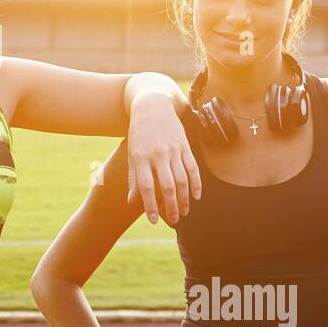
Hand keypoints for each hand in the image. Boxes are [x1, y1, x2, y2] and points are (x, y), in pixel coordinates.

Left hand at [125, 93, 201, 225]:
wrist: (152, 106)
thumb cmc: (139, 134)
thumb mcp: (131, 154)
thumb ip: (133, 178)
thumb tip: (132, 201)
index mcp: (141, 157)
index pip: (147, 187)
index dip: (151, 205)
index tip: (154, 220)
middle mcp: (158, 154)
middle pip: (167, 186)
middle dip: (171, 206)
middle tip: (173, 220)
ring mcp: (173, 150)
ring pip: (182, 179)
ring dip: (184, 199)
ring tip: (183, 212)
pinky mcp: (185, 146)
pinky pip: (193, 168)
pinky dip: (196, 184)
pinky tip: (196, 196)